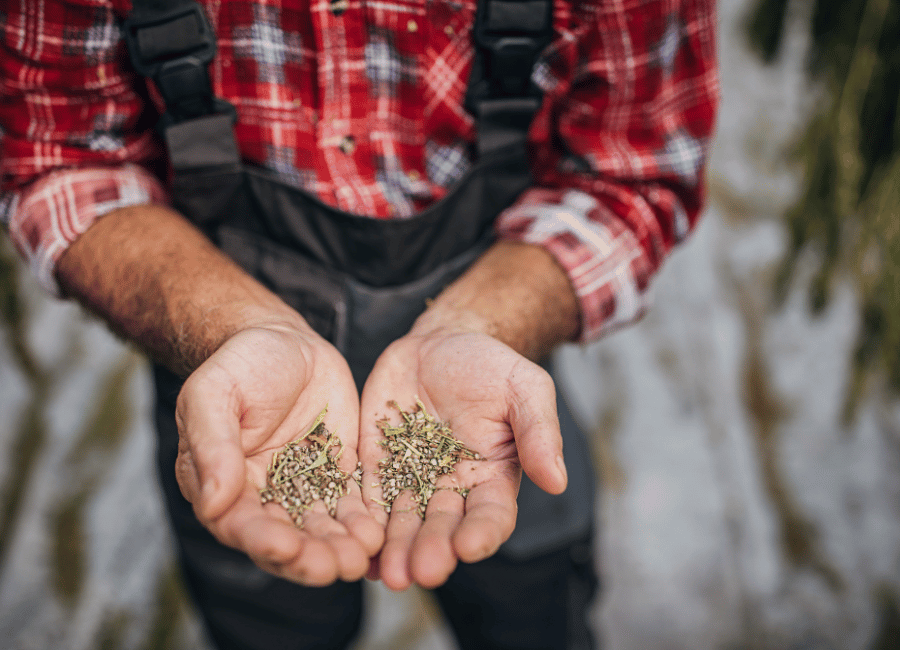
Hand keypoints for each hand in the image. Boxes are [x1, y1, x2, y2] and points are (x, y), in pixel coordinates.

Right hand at [173, 321, 383, 585]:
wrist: (285, 341)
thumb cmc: (239, 364)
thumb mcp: (215, 394)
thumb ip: (212, 446)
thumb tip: (213, 502)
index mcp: (222, 484)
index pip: (240, 524)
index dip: (262, 540)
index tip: (285, 548)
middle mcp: (261, 497)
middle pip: (285, 539)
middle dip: (310, 557)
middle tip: (336, 568)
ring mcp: (302, 488)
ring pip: (321, 529)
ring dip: (340, 547)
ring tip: (363, 557)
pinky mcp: (337, 475)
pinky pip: (351, 504)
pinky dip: (364, 521)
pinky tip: (381, 534)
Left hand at [358, 327, 567, 589]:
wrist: (439, 343)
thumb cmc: (489, 365)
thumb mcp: (524, 386)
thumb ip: (539, 431)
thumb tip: (558, 481)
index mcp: (493, 476)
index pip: (492, 515)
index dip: (482, 533)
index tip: (470, 547)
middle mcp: (453, 488)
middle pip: (443, 527)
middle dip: (433, 550)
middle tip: (422, 572)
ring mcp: (411, 480)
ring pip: (403, 523)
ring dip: (396, 550)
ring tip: (388, 574)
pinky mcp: (375, 467)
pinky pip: (367, 499)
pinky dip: (362, 525)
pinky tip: (353, 545)